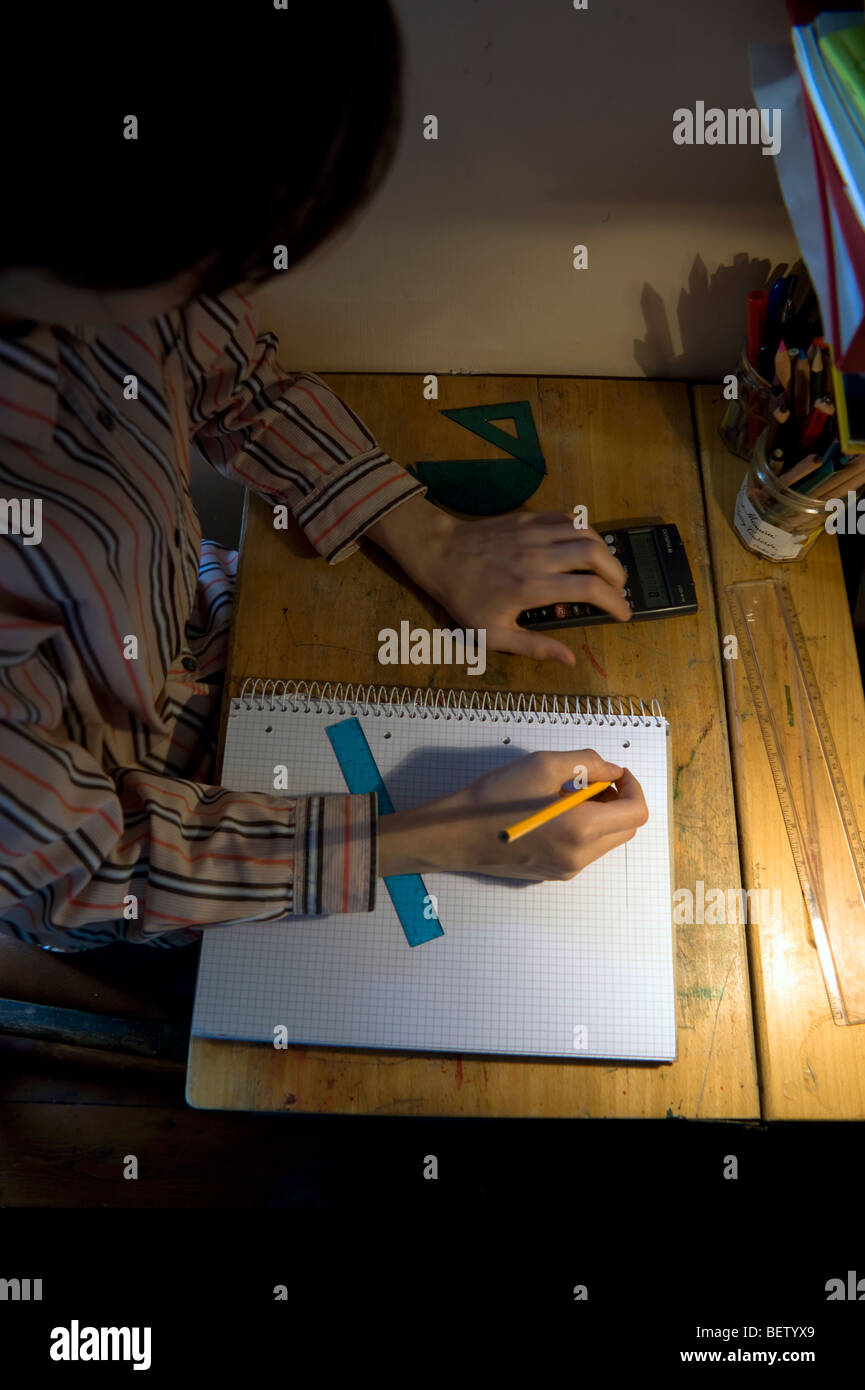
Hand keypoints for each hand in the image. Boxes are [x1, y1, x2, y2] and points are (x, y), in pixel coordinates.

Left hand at [365, 496, 631, 667]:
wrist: (440, 554)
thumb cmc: (465, 598)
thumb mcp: (493, 634)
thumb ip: (534, 647)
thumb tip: (570, 659)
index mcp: (533, 586)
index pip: (590, 590)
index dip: (615, 602)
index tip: (623, 614)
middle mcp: (539, 556)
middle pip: (596, 556)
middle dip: (618, 574)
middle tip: (620, 590)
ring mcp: (535, 532)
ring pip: (587, 533)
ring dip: (605, 551)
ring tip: (608, 569)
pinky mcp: (530, 518)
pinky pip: (568, 519)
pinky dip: (585, 531)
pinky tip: (585, 546)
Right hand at [378, 749, 647, 881]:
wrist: (456, 835)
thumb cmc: (496, 797)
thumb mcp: (542, 765)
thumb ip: (588, 763)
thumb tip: (613, 772)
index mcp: (582, 829)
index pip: (637, 813)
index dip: (634, 788)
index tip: (615, 773)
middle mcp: (581, 856)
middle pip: (626, 830)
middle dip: (619, 802)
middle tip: (593, 781)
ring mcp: (568, 869)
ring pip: (606, 841)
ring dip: (601, 816)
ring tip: (569, 795)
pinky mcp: (554, 875)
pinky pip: (584, 851)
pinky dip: (584, 830)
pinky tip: (554, 814)